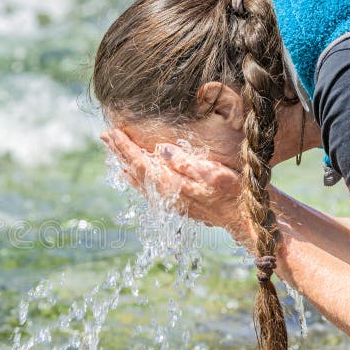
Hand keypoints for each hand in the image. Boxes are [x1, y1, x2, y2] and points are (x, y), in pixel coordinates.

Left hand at [100, 128, 252, 244]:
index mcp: (171, 185)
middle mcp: (165, 194)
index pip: (140, 163)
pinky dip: (137, 176)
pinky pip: (148, 187)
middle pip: (134, 171)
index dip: (124, 147)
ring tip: (115, 152)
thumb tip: (161, 150)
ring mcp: (170, 200)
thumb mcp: (213, 173)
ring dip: (125, 164)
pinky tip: (135, 172)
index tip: (111, 133)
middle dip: (119, 153)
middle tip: (105, 136)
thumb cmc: (232, 193)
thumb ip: (185, 162)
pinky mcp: (176, 202)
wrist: (244, 217)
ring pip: (139, 181)